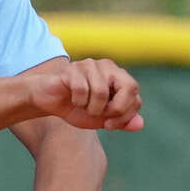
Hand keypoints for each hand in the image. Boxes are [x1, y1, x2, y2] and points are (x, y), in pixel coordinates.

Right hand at [28, 58, 143, 131]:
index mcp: (118, 77)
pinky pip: (82, 90)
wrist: (49, 102)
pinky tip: (72, 100)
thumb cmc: (77, 108)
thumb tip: (140, 124)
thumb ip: (122, 121)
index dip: (126, 115)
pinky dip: (77, 102)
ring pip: (102, 92)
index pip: (136, 95)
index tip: (109, 125)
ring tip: (83, 106)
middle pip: (129, 87)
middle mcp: (108, 66)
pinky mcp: (73, 68)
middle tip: (101, 117)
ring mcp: (90, 65)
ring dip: (91, 108)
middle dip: (116, 109)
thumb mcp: (102, 119)